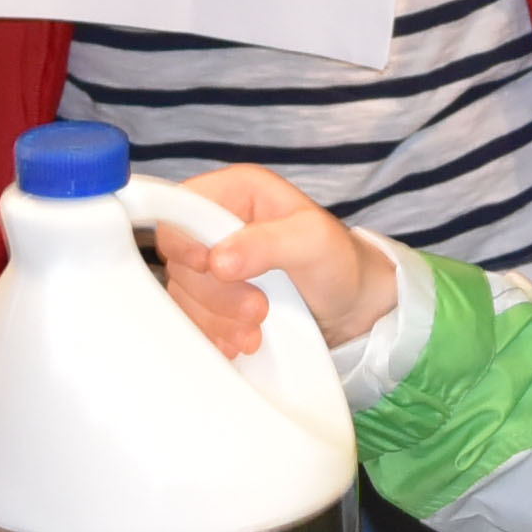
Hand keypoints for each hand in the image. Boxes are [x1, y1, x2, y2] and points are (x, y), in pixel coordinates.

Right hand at [151, 165, 391, 353]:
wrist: (352, 308)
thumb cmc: (339, 263)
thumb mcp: (315, 242)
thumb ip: (268, 242)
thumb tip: (218, 260)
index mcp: (236, 191)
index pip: (180, 208)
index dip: (183, 240)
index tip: (208, 267)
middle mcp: (217, 224)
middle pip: (179, 259)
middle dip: (215, 292)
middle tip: (257, 309)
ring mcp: (212, 264)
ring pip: (184, 294)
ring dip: (216, 319)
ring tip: (256, 330)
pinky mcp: (212, 298)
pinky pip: (191, 318)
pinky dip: (213, 334)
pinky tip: (241, 340)